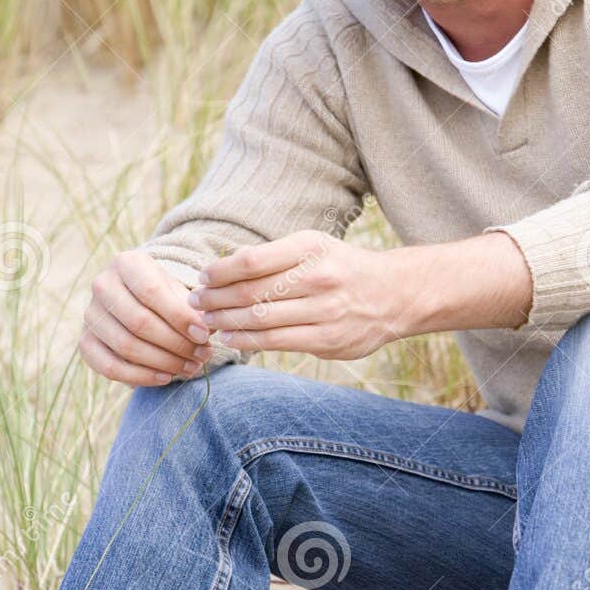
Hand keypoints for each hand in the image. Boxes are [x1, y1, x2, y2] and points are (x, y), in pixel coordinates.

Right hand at [79, 251, 213, 385]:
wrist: (135, 299)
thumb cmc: (165, 295)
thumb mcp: (179, 291)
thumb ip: (192, 308)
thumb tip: (205, 331)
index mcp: (125, 264)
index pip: (151, 291)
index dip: (180, 317)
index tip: (204, 335)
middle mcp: (102, 286)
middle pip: (139, 322)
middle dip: (176, 344)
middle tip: (202, 355)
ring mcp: (90, 315)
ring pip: (127, 346)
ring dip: (164, 362)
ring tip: (191, 367)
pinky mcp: (86, 342)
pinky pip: (110, 367)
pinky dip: (140, 376)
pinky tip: (166, 377)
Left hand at [187, 230, 404, 359]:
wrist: (393, 295)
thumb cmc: (341, 268)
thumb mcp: (313, 247)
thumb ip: (274, 256)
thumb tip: (223, 269)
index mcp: (310, 248)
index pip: (250, 261)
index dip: (218, 272)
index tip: (202, 278)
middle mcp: (318, 278)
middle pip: (251, 292)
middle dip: (215, 300)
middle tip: (196, 303)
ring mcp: (325, 311)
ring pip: (260, 319)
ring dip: (226, 323)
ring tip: (208, 323)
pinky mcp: (328, 340)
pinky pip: (276, 343)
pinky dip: (247, 342)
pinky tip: (231, 339)